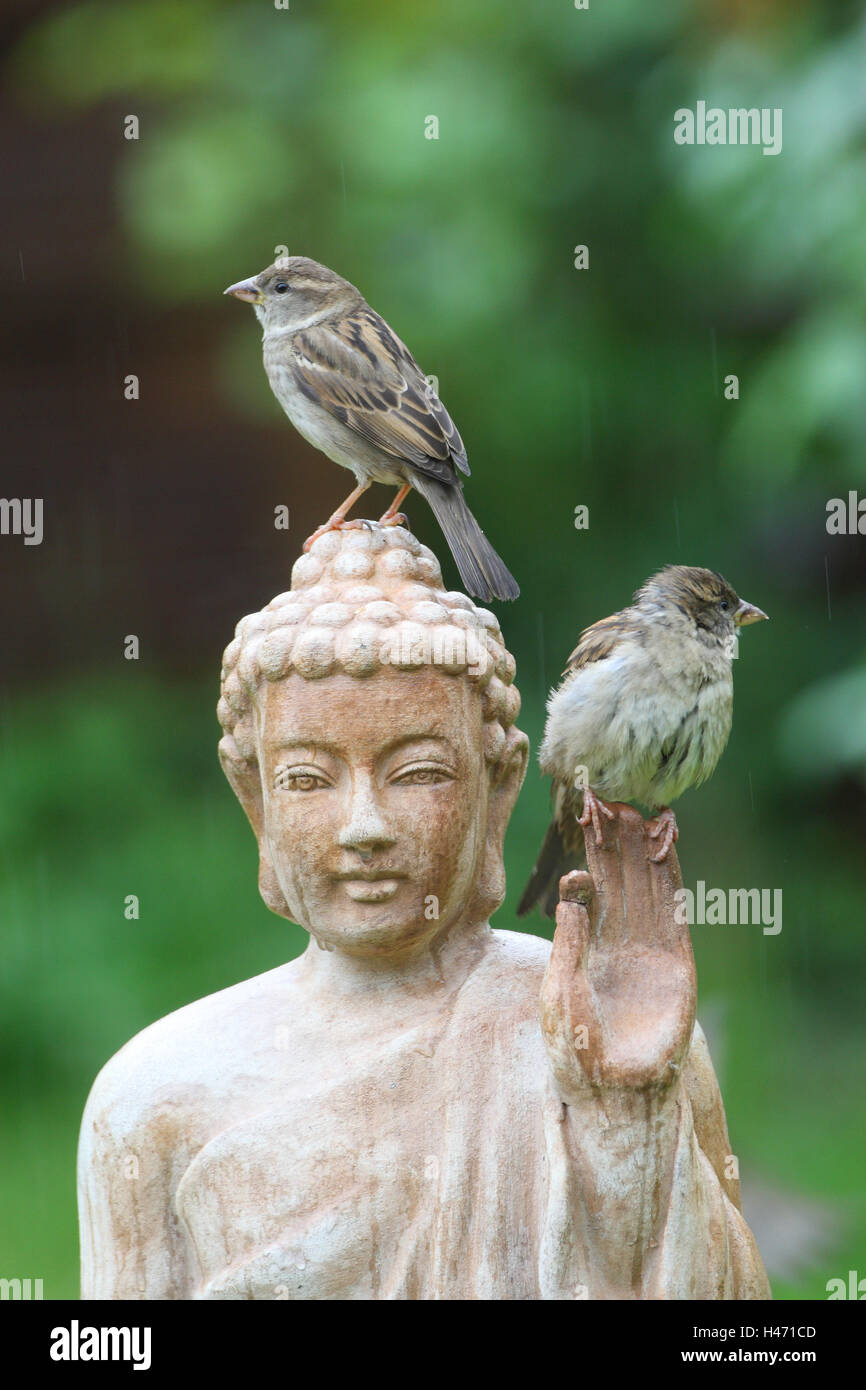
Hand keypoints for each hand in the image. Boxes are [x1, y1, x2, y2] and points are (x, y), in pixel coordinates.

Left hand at [539, 802, 695, 1098]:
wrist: (618, 1089)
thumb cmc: (577, 1049)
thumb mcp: (561, 991)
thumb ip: (567, 944)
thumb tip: (568, 895)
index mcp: (586, 945)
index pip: (588, 893)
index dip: (586, 864)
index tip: (579, 835)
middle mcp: (620, 940)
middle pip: (620, 878)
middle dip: (614, 843)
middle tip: (608, 801)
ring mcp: (650, 946)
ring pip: (647, 885)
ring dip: (642, 850)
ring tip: (635, 810)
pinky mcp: (677, 958)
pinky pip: (674, 909)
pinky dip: (671, 876)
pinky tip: (664, 846)